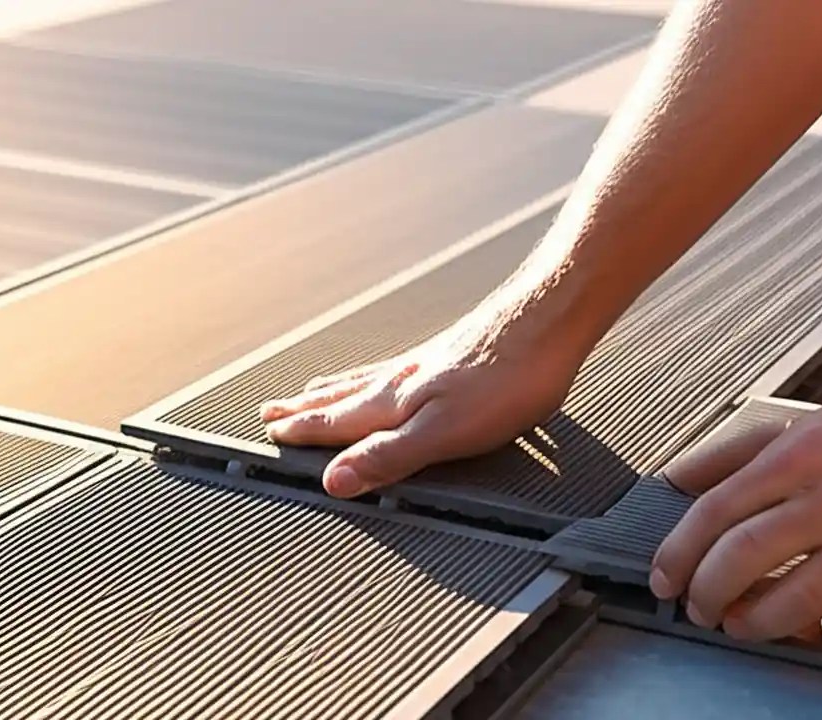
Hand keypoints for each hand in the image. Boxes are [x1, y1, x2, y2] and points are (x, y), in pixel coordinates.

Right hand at [259, 281, 596, 498]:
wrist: (549, 322)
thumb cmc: (506, 379)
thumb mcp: (443, 433)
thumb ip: (388, 457)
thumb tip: (334, 480)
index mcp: (395, 402)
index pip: (335, 421)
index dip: (303, 431)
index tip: (271, 432)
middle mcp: (403, 380)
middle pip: (342, 397)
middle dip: (306, 408)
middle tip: (272, 410)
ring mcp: (427, 365)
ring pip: (365, 381)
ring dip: (333, 390)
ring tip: (312, 391)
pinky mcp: (454, 356)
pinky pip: (394, 370)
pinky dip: (372, 376)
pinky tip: (389, 375)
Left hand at [650, 367, 821, 653]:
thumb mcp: (798, 424)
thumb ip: (731, 454)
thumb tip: (674, 480)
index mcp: (798, 457)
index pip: (715, 512)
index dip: (678, 553)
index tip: (664, 578)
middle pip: (744, 558)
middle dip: (706, 593)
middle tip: (698, 606)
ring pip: (797, 603)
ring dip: (754, 623)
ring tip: (741, 622)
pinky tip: (821, 624)